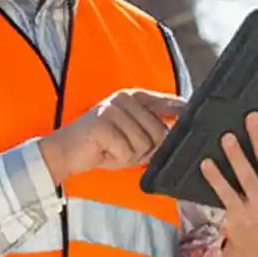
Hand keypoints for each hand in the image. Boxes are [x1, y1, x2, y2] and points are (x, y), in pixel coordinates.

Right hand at [39, 89, 184, 184]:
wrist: (65, 152)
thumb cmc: (101, 146)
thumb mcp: (132, 137)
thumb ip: (152, 133)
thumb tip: (176, 135)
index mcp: (133, 97)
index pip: (166, 102)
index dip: (182, 110)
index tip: (192, 112)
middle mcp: (125, 98)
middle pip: (159, 132)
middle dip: (146, 150)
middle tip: (123, 149)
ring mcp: (113, 109)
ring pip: (143, 144)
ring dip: (130, 156)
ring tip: (112, 149)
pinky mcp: (103, 124)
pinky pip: (126, 152)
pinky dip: (117, 159)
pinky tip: (104, 152)